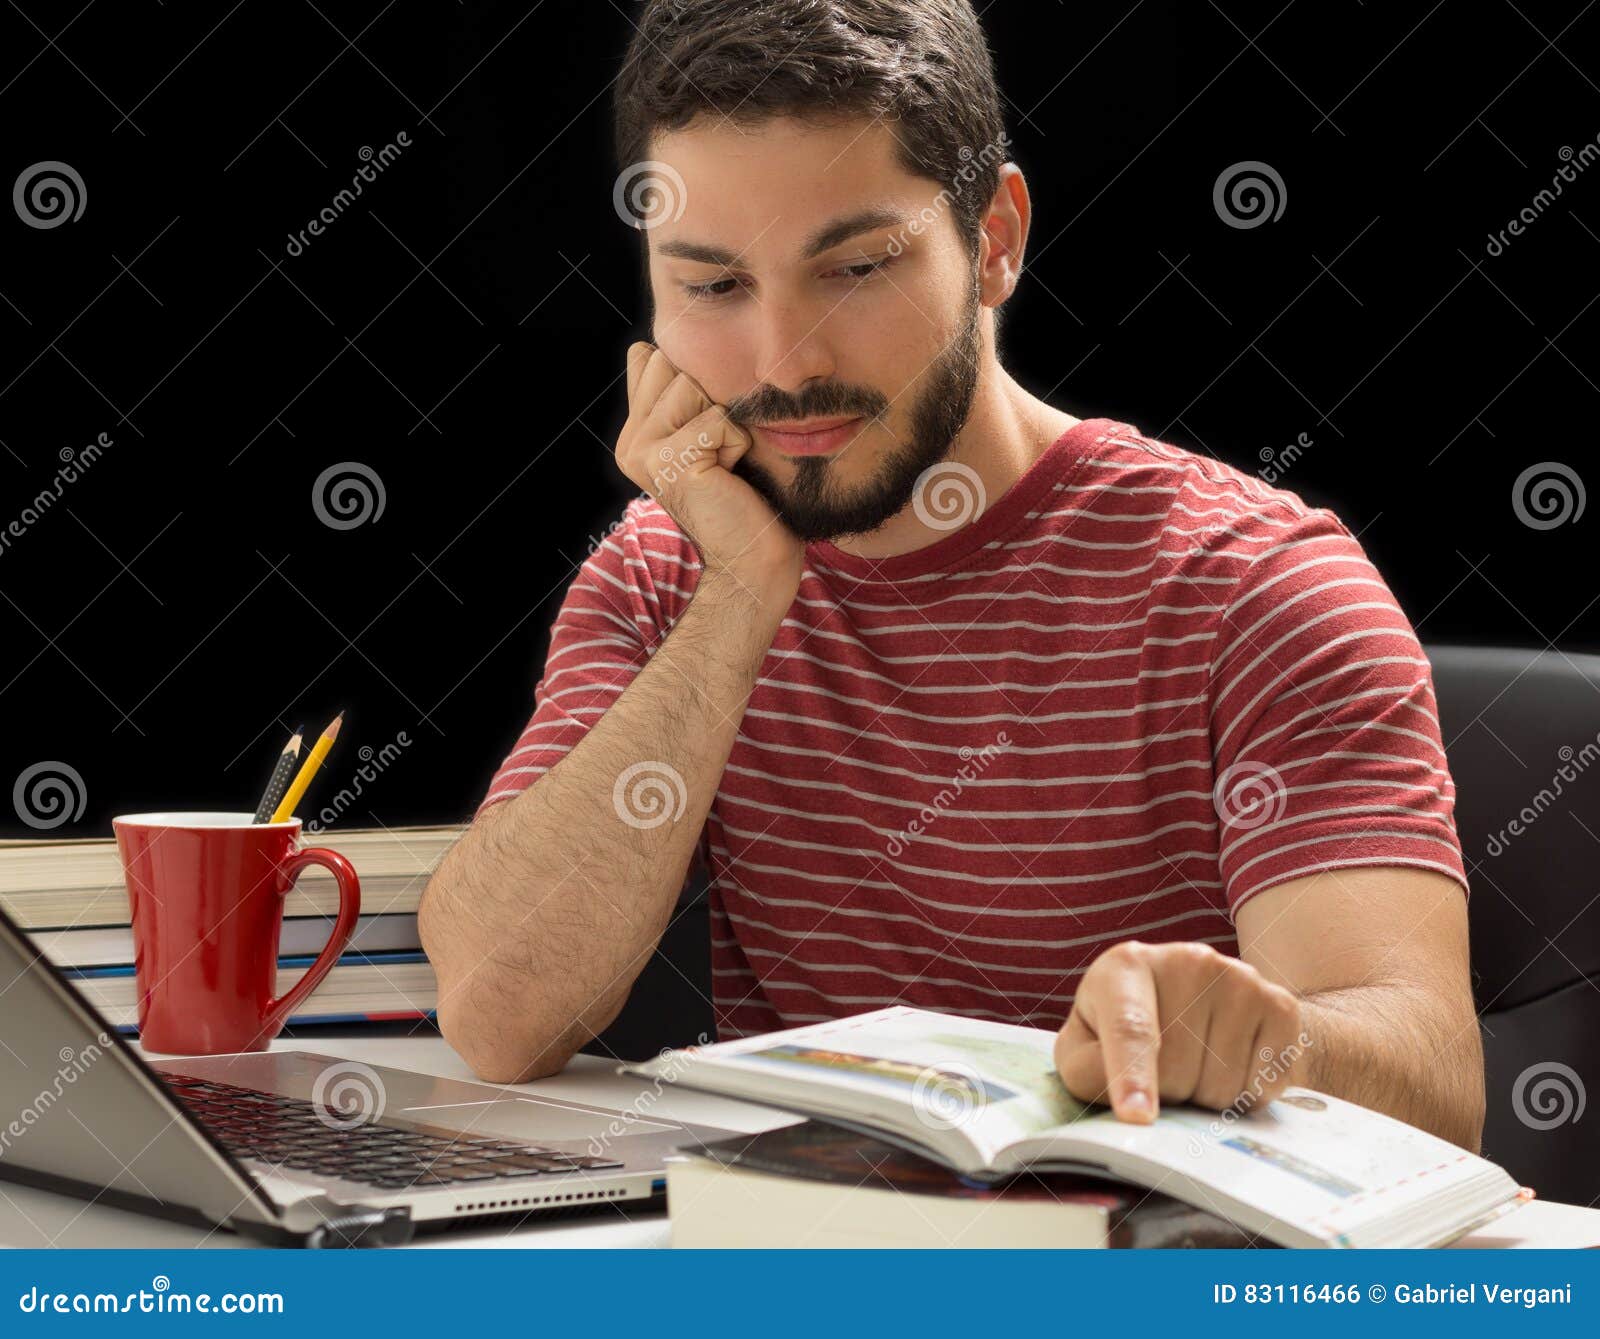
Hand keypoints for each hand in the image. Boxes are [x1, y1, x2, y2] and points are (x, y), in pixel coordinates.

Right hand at [614, 342, 802, 617]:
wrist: (753, 560)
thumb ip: (680, 397)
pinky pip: (716, 418)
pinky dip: (736, 442)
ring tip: (723, 463)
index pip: (650, 359)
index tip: (707, 434)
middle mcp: (630, 443)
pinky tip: (729, 475)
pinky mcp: (669, 462)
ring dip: (724, 422)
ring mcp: (643, 453)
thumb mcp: (706, 437)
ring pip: (691, 386)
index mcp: (634, 434)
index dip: (693, 384)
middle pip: (671, 365)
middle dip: (709, 399)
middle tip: (717, 451)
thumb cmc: (744, 496)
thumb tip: (657, 346)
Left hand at [1053, 941, 1304, 1122]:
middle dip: (1166, 1094)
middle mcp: (1184, 960)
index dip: (1132, 1075)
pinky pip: (1262, 1085)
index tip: (1136, 1116)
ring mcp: (1238, 978)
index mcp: (1125, 967)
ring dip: (1205, 1099)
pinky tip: (1232, 1069)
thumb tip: (1125, 1104)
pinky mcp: (1279, 1005)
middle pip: (1176, 1068)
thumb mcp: (1089, 1046)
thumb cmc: (1133, 1031)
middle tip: (1164, 1077)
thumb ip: (1087, 1071)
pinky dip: (1245, 1097)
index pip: (1130, 1027)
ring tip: (1196, 1069)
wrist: (1209, 1007)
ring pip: (1221, 1083)